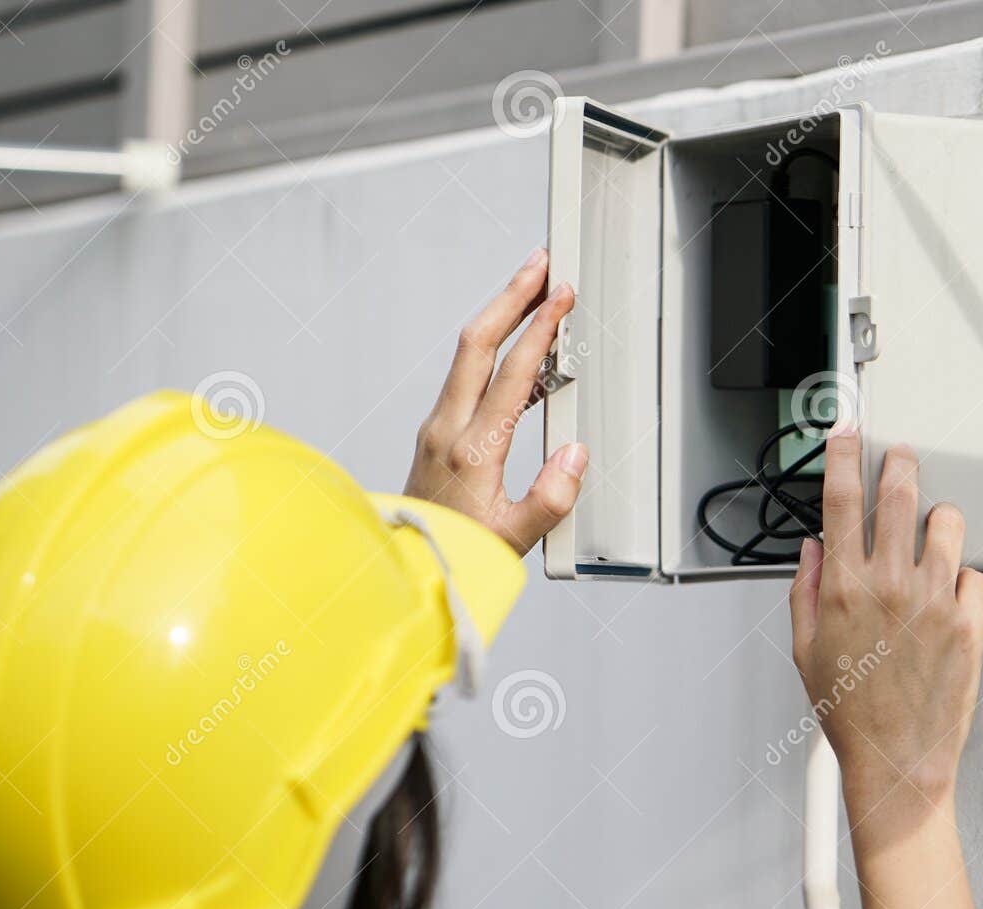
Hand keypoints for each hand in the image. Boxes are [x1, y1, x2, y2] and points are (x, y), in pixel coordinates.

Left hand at [404, 248, 587, 554]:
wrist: (408, 569)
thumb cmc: (459, 555)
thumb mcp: (516, 538)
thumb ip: (552, 498)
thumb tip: (575, 456)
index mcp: (471, 450)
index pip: (510, 373)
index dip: (539, 329)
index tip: (560, 298)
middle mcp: (446, 429)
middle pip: (476, 342)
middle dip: (510, 296)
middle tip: (539, 263)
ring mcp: (436, 428)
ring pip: (466, 355)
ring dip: (498, 317)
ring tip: (530, 292)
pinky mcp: (434, 434)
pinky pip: (465, 378)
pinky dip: (492, 351)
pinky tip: (519, 355)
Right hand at [788, 435, 982, 846]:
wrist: (899, 761)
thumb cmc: (851, 713)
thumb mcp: (806, 651)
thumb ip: (805, 591)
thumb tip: (811, 549)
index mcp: (844, 588)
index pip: (841, 499)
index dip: (843, 456)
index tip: (848, 435)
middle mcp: (892, 586)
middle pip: (900, 493)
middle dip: (900, 462)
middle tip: (902, 456)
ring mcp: (935, 601)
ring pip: (947, 524)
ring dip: (938, 518)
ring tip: (931, 535)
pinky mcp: (970, 622)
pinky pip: (974, 574)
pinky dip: (961, 577)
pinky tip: (946, 596)